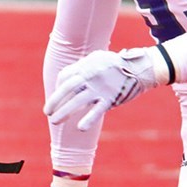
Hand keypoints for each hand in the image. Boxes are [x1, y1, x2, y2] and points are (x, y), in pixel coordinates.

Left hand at [45, 49, 160, 130]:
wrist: (139, 68)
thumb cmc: (116, 64)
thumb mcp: (97, 58)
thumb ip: (82, 66)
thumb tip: (66, 78)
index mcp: (86, 66)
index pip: (64, 77)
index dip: (58, 87)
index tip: (58, 96)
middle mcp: (90, 76)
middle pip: (67, 89)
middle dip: (55, 101)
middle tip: (47, 112)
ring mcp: (100, 88)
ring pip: (77, 101)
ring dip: (64, 112)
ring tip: (55, 121)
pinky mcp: (110, 98)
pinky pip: (97, 110)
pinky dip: (89, 119)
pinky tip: (80, 128)